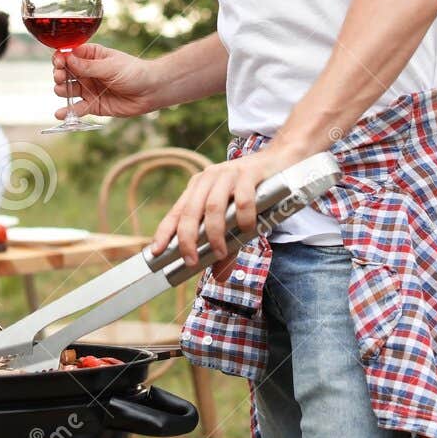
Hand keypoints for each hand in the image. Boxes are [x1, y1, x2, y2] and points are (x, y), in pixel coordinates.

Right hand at [52, 43, 158, 118]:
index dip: (60, 58)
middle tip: (60, 77)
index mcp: (91, 56)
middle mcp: (87, 72)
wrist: (151, 91)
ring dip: (61, 90)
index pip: (69, 54)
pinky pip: (76, 108)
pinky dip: (67, 111)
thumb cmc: (134, 72)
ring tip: (62, 90)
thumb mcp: (111, 67)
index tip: (58, 62)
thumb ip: (89, 66)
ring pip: (66, 90)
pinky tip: (60, 113)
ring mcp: (89, 88)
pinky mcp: (93, 105)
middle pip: (64, 72)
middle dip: (59, 74)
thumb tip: (67, 59)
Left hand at [149, 146, 301, 268]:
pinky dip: (243, 218)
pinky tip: (248, 229)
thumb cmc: (253, 192)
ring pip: (213, 206)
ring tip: (221, 252)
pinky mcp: (250, 173)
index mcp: (198, 188)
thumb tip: (220, 276)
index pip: (176, 211)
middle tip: (192, 261)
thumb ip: (227, 246)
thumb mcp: (235, 218)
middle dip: (188, 239)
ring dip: (214, 233)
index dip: (164, 231)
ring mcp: (228, 174)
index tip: (156, 252)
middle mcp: (209, 178)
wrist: (280, 160)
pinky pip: (243, 199)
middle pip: (191, 211)